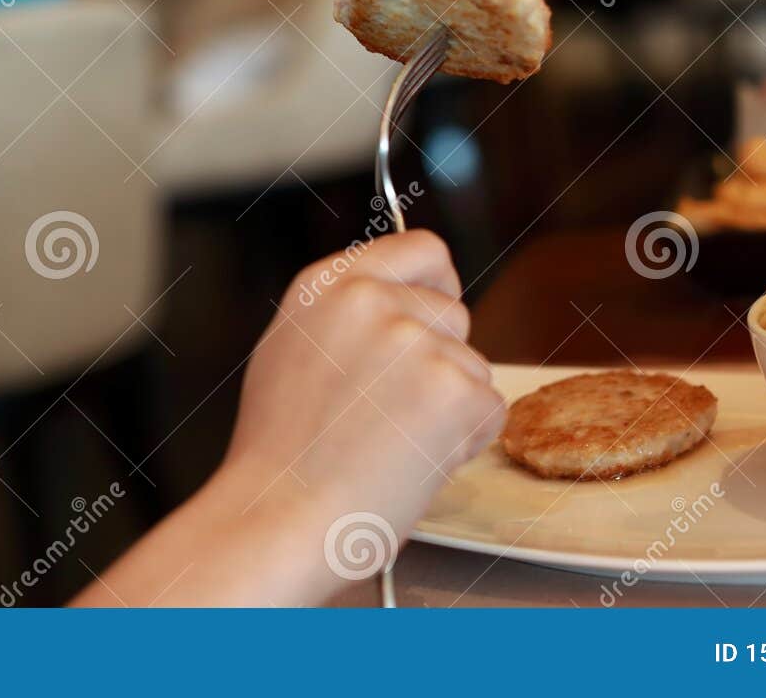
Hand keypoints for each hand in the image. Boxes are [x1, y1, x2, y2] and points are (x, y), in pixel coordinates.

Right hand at [71, 230, 504, 607]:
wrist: (277, 516)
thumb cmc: (278, 457)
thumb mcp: (290, 351)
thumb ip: (344, 316)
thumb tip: (397, 305)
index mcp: (326, 284)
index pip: (422, 249)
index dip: (436, 286)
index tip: (432, 316)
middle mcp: (371, 299)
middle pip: (453, 312)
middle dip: (440, 359)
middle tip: (392, 413)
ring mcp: (414, 340)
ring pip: (472, 367)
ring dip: (449, 406)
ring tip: (390, 445)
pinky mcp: (452, 389)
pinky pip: (488, 410)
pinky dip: (465, 442)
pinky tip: (411, 462)